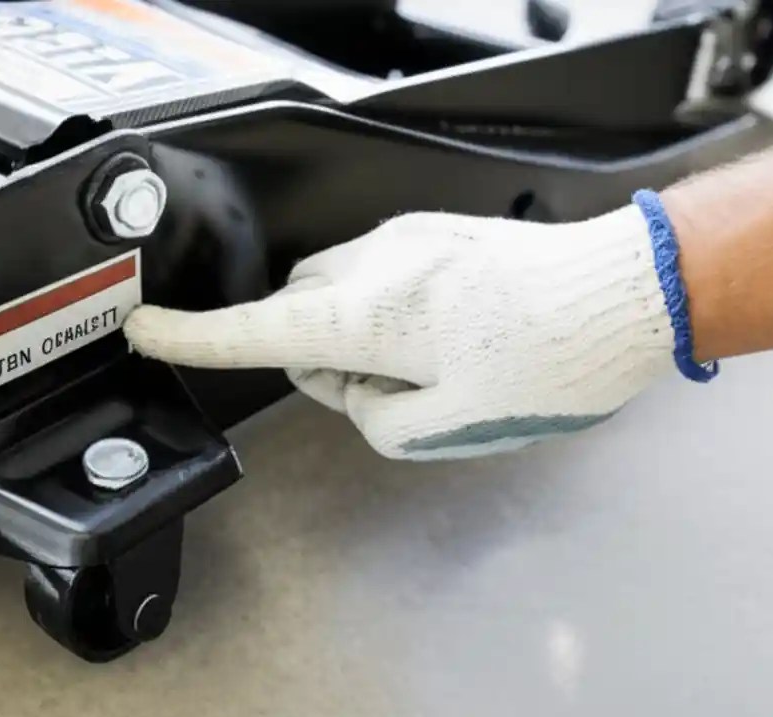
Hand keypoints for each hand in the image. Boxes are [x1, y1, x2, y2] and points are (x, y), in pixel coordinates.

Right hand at [124, 207, 674, 459]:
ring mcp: (405, 241)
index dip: (189, 336)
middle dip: (325, 359)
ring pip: (341, 292)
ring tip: (446, 365)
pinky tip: (462, 334)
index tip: (143, 328)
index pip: (253, 330)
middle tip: (398, 393)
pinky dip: (395, 311)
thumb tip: (361, 396)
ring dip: (363, 335)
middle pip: (300, 313)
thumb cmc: (551, 359)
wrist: (630, 291)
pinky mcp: (435, 234)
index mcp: (366, 317)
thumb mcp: (452, 426)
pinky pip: (381, 276)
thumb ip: (378, 421)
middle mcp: (373, 265)